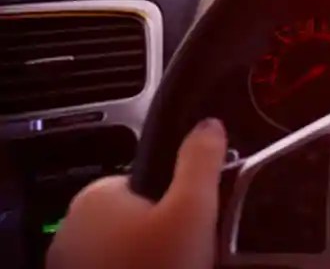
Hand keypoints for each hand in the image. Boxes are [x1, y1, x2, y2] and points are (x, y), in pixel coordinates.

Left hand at [47, 118, 226, 268]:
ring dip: (146, 259)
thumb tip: (209, 126)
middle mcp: (70, 229)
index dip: (175, 199)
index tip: (192, 222)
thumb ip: (201, 160)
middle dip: (159, 232)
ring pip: (122, 250)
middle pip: (134, 217)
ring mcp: (68, 267)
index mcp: (95, 197)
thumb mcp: (195, 209)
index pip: (144, 182)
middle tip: (188, 253)